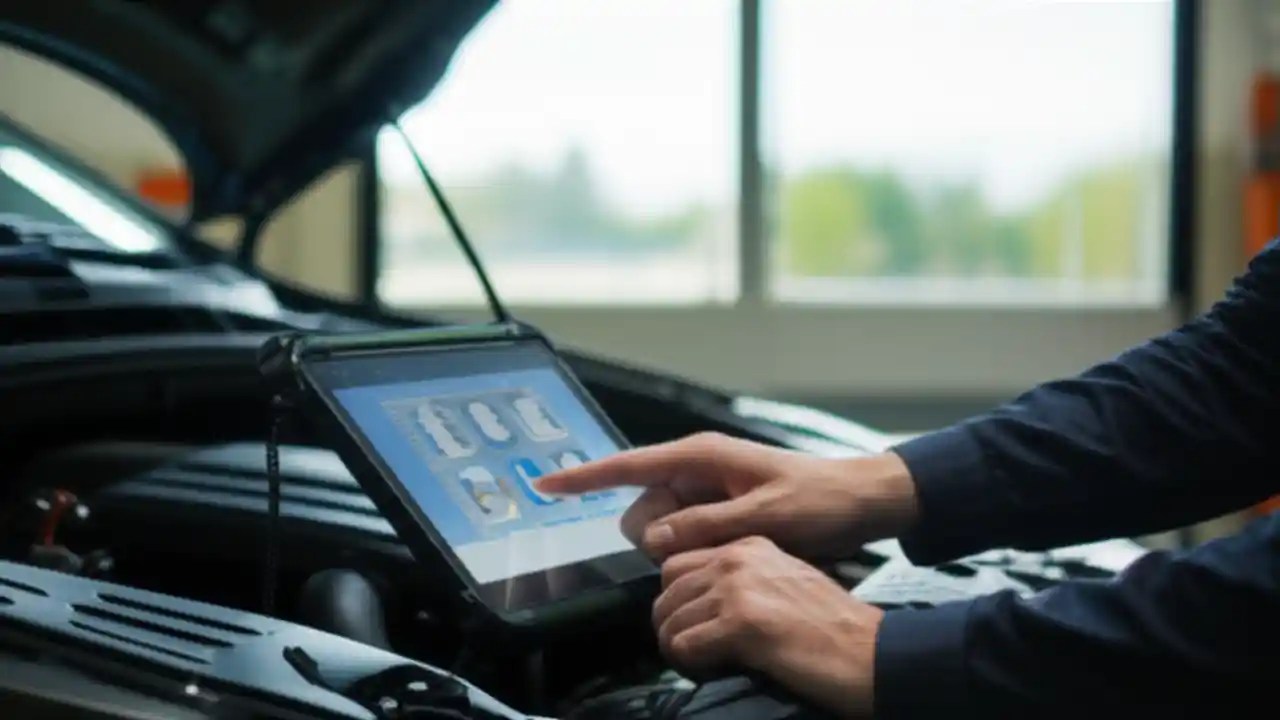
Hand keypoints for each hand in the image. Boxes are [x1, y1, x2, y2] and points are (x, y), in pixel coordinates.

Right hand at [535, 432, 917, 560]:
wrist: (859, 499)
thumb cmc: (818, 500)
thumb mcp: (763, 517)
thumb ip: (705, 526)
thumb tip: (653, 539)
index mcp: (701, 456)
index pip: (628, 466)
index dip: (584, 478)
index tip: (545, 485)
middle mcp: (696, 467)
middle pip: (643, 508)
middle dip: (660, 535)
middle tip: (714, 542)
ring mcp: (706, 487)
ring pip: (663, 526)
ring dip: (683, 546)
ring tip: (735, 544)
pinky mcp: (717, 506)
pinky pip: (685, 531)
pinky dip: (694, 547)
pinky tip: (726, 549)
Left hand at [655, 536, 882, 717]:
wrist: (865, 649)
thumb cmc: (831, 623)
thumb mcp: (783, 579)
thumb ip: (743, 579)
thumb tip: (701, 602)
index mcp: (747, 545)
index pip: (677, 563)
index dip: (678, 599)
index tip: (693, 624)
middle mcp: (735, 558)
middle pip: (667, 591)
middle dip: (671, 623)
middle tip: (692, 649)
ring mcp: (736, 588)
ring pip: (669, 620)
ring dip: (679, 648)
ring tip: (703, 663)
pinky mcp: (738, 623)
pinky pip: (683, 645)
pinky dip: (689, 664)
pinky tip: (711, 670)